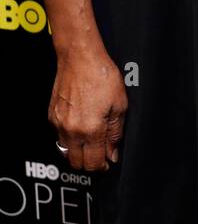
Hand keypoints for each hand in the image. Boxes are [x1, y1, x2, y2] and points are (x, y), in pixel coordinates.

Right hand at [48, 44, 127, 172]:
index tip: (108, 161)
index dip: (102, 165)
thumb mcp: (120, 105)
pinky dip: (70, 139)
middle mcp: (72, 130)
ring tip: (91, 143)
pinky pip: (59, 137)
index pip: (93, 163)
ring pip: (66, 152)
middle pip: (77, 163)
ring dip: (78, 153)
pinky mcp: (52, 116)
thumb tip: (112, 152)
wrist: (80, 58)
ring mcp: (59, 124)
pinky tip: (81, 129)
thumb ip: (115, 133)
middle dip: (90, 163)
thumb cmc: (101, 76)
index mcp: (91, 129)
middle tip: (100, 154)